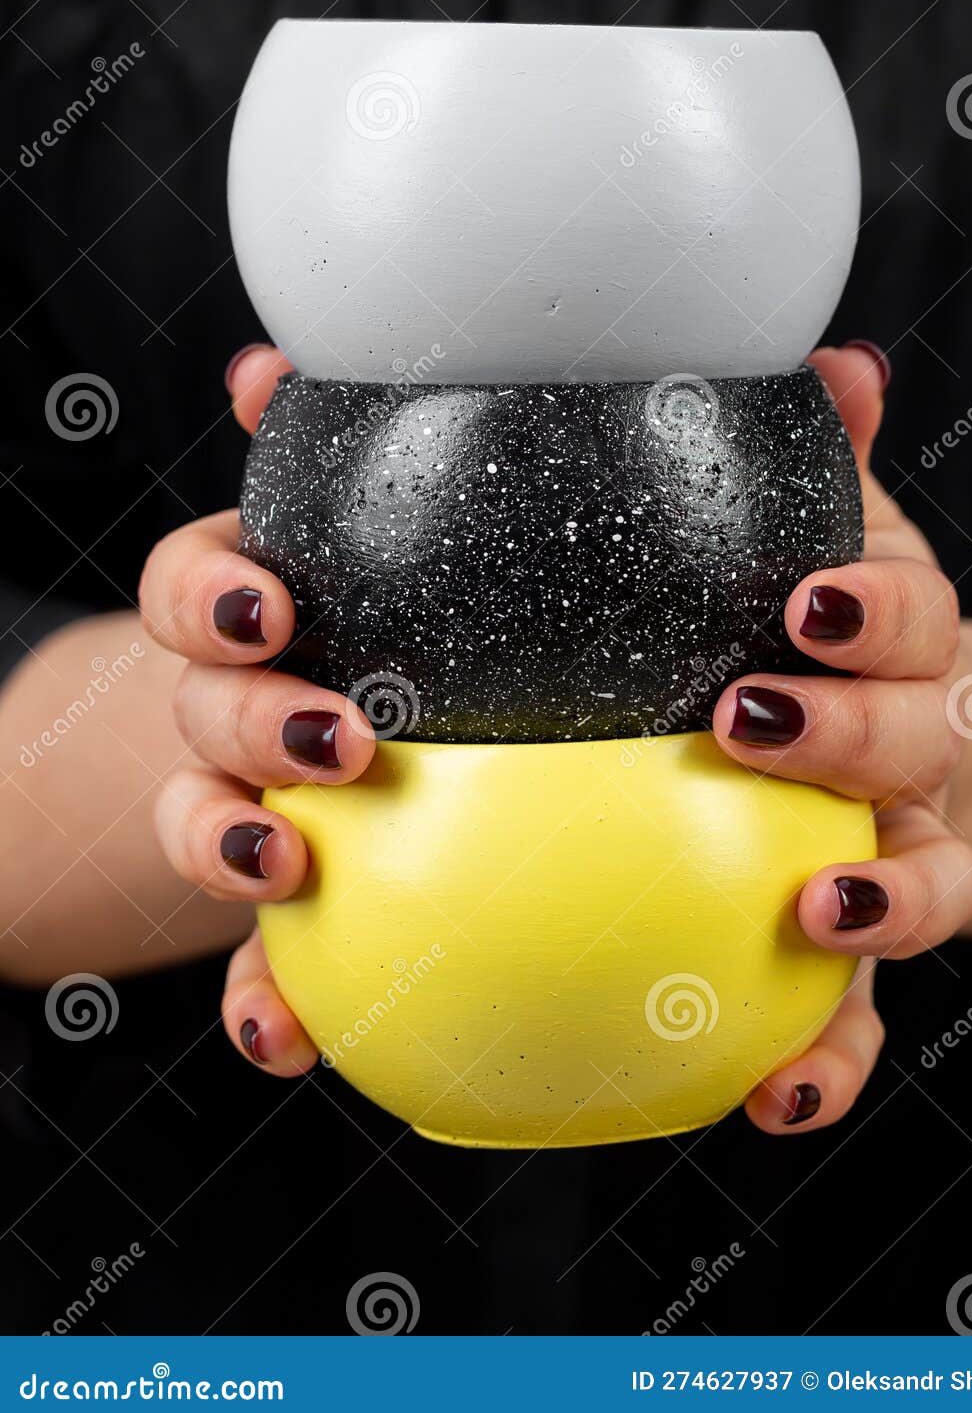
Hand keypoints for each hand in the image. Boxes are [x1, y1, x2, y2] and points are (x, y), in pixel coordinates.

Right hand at [140, 346, 374, 1075]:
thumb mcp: (328, 545)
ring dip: (229, 848)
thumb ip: (309, 459)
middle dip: (248, 723)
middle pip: (200, 710)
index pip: (194, 594)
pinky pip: (253, 957)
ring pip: (202, 824)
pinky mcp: (259, 888)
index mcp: (237, 619)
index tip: (272, 614)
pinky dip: (257, 1002)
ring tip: (286, 870)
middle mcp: (217, 704)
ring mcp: (230, 799)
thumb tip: (269, 371)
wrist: (272, 743)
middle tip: (337, 741)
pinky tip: (283, 1041)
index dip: (216, 602)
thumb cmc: (336, 630)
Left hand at [722, 343, 971, 1134]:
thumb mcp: (860, 548)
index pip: (902, 612)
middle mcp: (921, 746)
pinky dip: (835, 1064)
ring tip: (817, 911)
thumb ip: (836, 465)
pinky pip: (869, 1014)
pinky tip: (774, 1103)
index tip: (802, 602)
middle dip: (847, 730)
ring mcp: (914, 849)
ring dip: (882, 903)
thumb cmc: (873, 649)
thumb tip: (838, 367)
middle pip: (909, 737)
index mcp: (901, 644)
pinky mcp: (884, 940)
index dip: (867, 607)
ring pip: (919, 882)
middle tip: (756, 720)